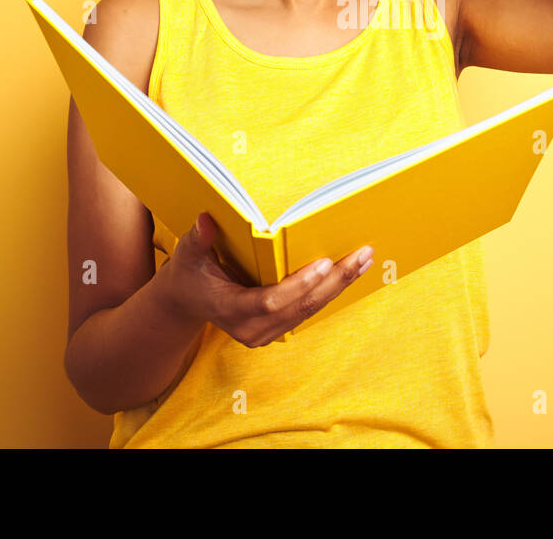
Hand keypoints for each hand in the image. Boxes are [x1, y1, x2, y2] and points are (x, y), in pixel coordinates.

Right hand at [162, 212, 373, 347]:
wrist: (188, 303)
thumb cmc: (189, 274)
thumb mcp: (187, 256)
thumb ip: (198, 240)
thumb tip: (206, 219)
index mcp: (229, 309)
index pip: (270, 302)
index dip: (299, 285)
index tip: (324, 263)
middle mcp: (250, 329)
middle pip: (300, 307)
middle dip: (334, 281)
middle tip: (361, 255)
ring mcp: (265, 334)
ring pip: (309, 310)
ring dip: (339, 285)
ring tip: (364, 259)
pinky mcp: (276, 330)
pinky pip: (308, 311)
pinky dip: (330, 291)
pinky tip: (350, 271)